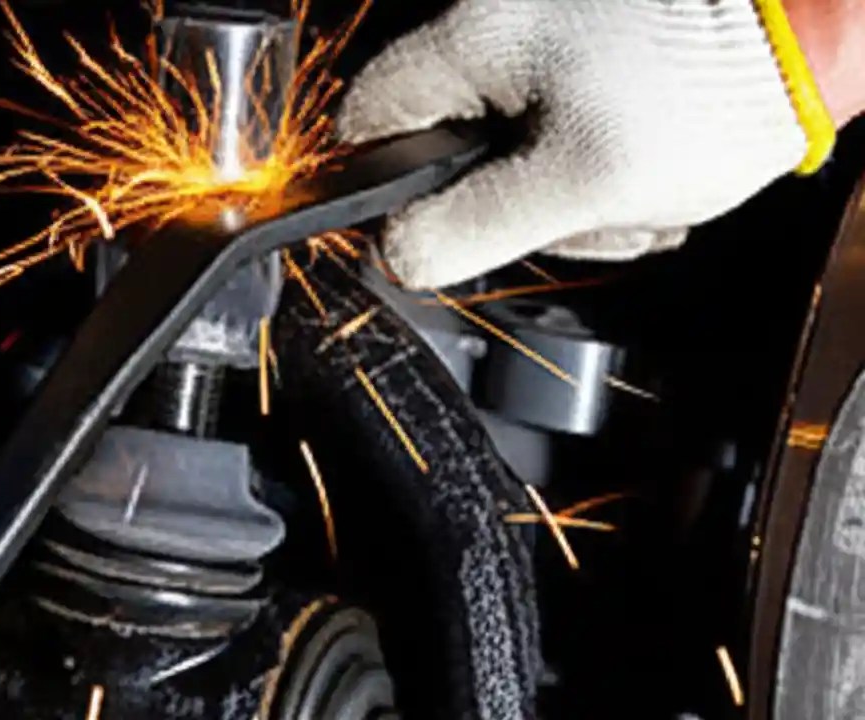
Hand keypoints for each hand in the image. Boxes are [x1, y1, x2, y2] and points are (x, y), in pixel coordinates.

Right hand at [337, 0, 849, 288]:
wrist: (812, 41)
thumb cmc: (706, 94)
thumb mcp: (576, 184)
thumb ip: (468, 227)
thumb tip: (396, 255)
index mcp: (473, 41)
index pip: (368, 118)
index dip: (381, 185)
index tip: (425, 228)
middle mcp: (499, 28)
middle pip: (446, 147)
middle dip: (504, 204)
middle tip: (568, 213)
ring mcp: (548, 43)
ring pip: (509, 154)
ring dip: (561, 198)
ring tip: (623, 196)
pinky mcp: (591, 60)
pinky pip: (559, 138)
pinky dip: (594, 171)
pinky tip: (640, 173)